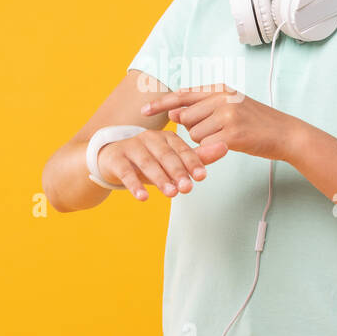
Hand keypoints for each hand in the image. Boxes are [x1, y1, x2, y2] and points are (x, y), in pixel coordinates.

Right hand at [97, 128, 224, 201]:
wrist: (111, 161)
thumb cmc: (148, 161)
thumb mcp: (172, 162)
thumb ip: (197, 157)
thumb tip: (225, 147)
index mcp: (165, 137)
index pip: (181, 149)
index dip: (192, 162)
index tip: (202, 177)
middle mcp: (149, 138)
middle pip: (165, 155)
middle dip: (177, 172)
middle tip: (188, 188)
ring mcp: (131, 147)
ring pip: (147, 163)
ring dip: (160, 178)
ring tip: (171, 194)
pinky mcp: (116, 158)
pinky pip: (125, 172)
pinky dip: (134, 185)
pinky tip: (143, 198)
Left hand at [141, 84, 301, 161]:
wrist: (285, 133)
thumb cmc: (256, 122)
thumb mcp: (230, 105)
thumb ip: (202, 108)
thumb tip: (174, 114)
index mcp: (219, 89)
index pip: (182, 95)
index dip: (161, 104)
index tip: (143, 112)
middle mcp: (221, 98)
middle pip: (185, 118)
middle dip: (193, 129)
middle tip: (216, 131)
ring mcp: (227, 115)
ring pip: (194, 134)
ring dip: (204, 141)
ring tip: (226, 136)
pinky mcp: (231, 134)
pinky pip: (205, 147)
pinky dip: (210, 151)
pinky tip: (228, 146)